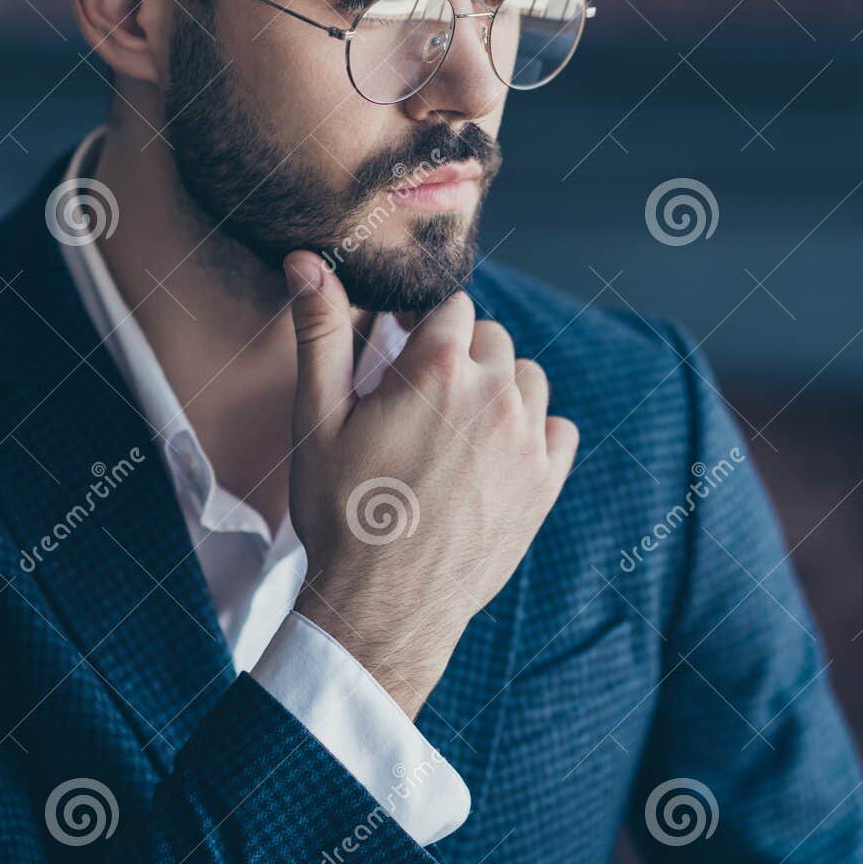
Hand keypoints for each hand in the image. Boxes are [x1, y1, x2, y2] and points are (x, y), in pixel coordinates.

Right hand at [282, 252, 578, 717]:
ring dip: (498, 390)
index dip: (424, 329)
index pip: (452, 307)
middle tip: (421, 403)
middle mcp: (495, 394)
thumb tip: (305, 259)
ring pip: (528, 379)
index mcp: (439, 368)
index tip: (403, 357)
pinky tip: (494, 457)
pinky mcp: (546, 483)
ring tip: (455, 430)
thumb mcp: (317, 418)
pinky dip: (533, 434)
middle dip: (460, 357)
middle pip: (491, 339)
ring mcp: (527, 440)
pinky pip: (558, 430)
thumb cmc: (342, 510)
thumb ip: (319, 332)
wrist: (383, 604)